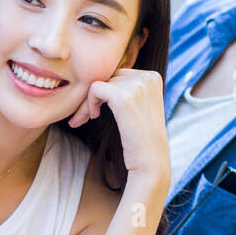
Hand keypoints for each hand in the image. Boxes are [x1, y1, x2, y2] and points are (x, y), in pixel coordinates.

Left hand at [67, 68, 167, 183]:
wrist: (150, 161)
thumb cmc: (140, 138)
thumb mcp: (138, 105)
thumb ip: (126, 88)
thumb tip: (100, 76)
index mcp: (152, 76)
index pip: (117, 73)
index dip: (103, 91)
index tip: (96, 111)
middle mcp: (147, 76)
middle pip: (106, 77)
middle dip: (91, 97)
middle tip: (83, 118)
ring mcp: (137, 85)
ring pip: (97, 84)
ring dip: (86, 104)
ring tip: (84, 120)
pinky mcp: (124, 97)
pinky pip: (94, 89)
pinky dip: (88, 103)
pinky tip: (93, 117)